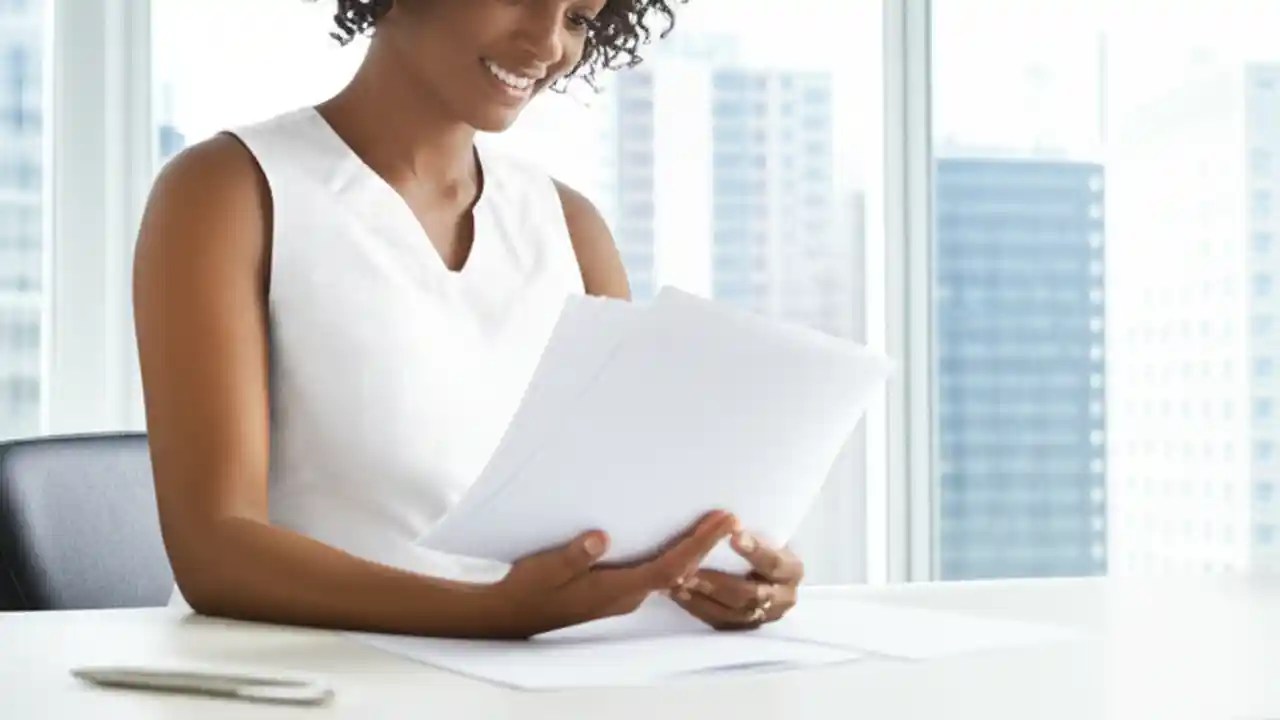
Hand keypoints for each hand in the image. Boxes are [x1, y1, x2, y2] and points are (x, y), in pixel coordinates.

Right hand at [485, 510, 737, 638]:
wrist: (511, 614)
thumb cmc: (529, 589)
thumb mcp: (547, 567)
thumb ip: (575, 554)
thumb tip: (602, 538)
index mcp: (617, 590)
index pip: (669, 567)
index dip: (698, 545)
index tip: (722, 522)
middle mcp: (627, 596)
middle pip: (678, 570)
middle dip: (705, 545)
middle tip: (729, 517)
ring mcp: (622, 596)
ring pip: (669, 574)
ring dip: (693, 551)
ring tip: (714, 526)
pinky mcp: (614, 591)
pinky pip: (655, 574)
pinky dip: (674, 558)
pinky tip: (681, 544)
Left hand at [669, 525, 803, 630]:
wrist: (768, 574)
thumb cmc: (764, 546)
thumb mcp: (768, 536)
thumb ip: (750, 534)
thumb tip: (724, 517)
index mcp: (792, 571)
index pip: (774, 563)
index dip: (755, 551)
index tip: (734, 536)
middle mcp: (782, 598)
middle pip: (750, 593)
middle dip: (718, 582)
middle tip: (690, 570)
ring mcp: (763, 617)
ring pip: (733, 611)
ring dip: (704, 597)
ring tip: (679, 582)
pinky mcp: (743, 627)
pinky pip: (719, 622)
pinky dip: (698, 607)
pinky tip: (679, 595)